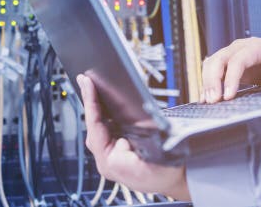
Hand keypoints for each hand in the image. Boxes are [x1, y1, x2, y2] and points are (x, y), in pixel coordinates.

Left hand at [77, 74, 190, 199]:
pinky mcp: (114, 150)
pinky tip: (102, 100)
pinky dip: (103, 113)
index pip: (95, 128)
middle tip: (85, 78)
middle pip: (93, 126)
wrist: (174, 181)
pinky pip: (104, 128)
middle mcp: (106, 160)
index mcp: (112, 163)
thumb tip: (145, 113)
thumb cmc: (168, 171)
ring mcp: (109, 156)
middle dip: (90, 102)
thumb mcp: (163, 153)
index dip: (90, 103)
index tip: (86, 83)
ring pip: (98, 126)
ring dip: (96, 106)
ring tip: (92, 85)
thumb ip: (152, 137)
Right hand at [201, 37, 260, 102]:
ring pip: (211, 64)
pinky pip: (210, 70)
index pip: (238, 60)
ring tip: (208, 101)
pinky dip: (206, 83)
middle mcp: (239, 48)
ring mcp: (230, 54)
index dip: (231, 77)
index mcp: (256, 47)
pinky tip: (204, 97)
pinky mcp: (225, 63)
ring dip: (207, 82)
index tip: (228, 96)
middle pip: (219, 59)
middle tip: (214, 100)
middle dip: (213, 80)